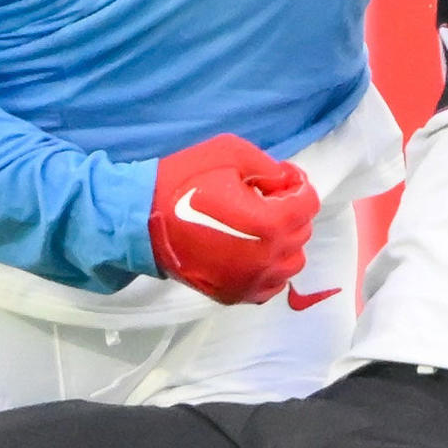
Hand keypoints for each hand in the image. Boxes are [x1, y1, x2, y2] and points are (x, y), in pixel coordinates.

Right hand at [148, 134, 316, 301]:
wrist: (139, 222)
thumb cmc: (182, 183)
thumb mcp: (229, 153)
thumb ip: (268, 166)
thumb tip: (284, 181)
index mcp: (271, 223)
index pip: (308, 203)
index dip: (296, 183)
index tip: (277, 176)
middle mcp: (268, 258)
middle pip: (301, 231)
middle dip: (288, 209)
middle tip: (261, 196)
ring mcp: (251, 281)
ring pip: (291, 262)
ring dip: (283, 241)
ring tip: (258, 225)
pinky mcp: (234, 294)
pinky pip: (269, 286)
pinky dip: (268, 268)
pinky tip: (250, 250)